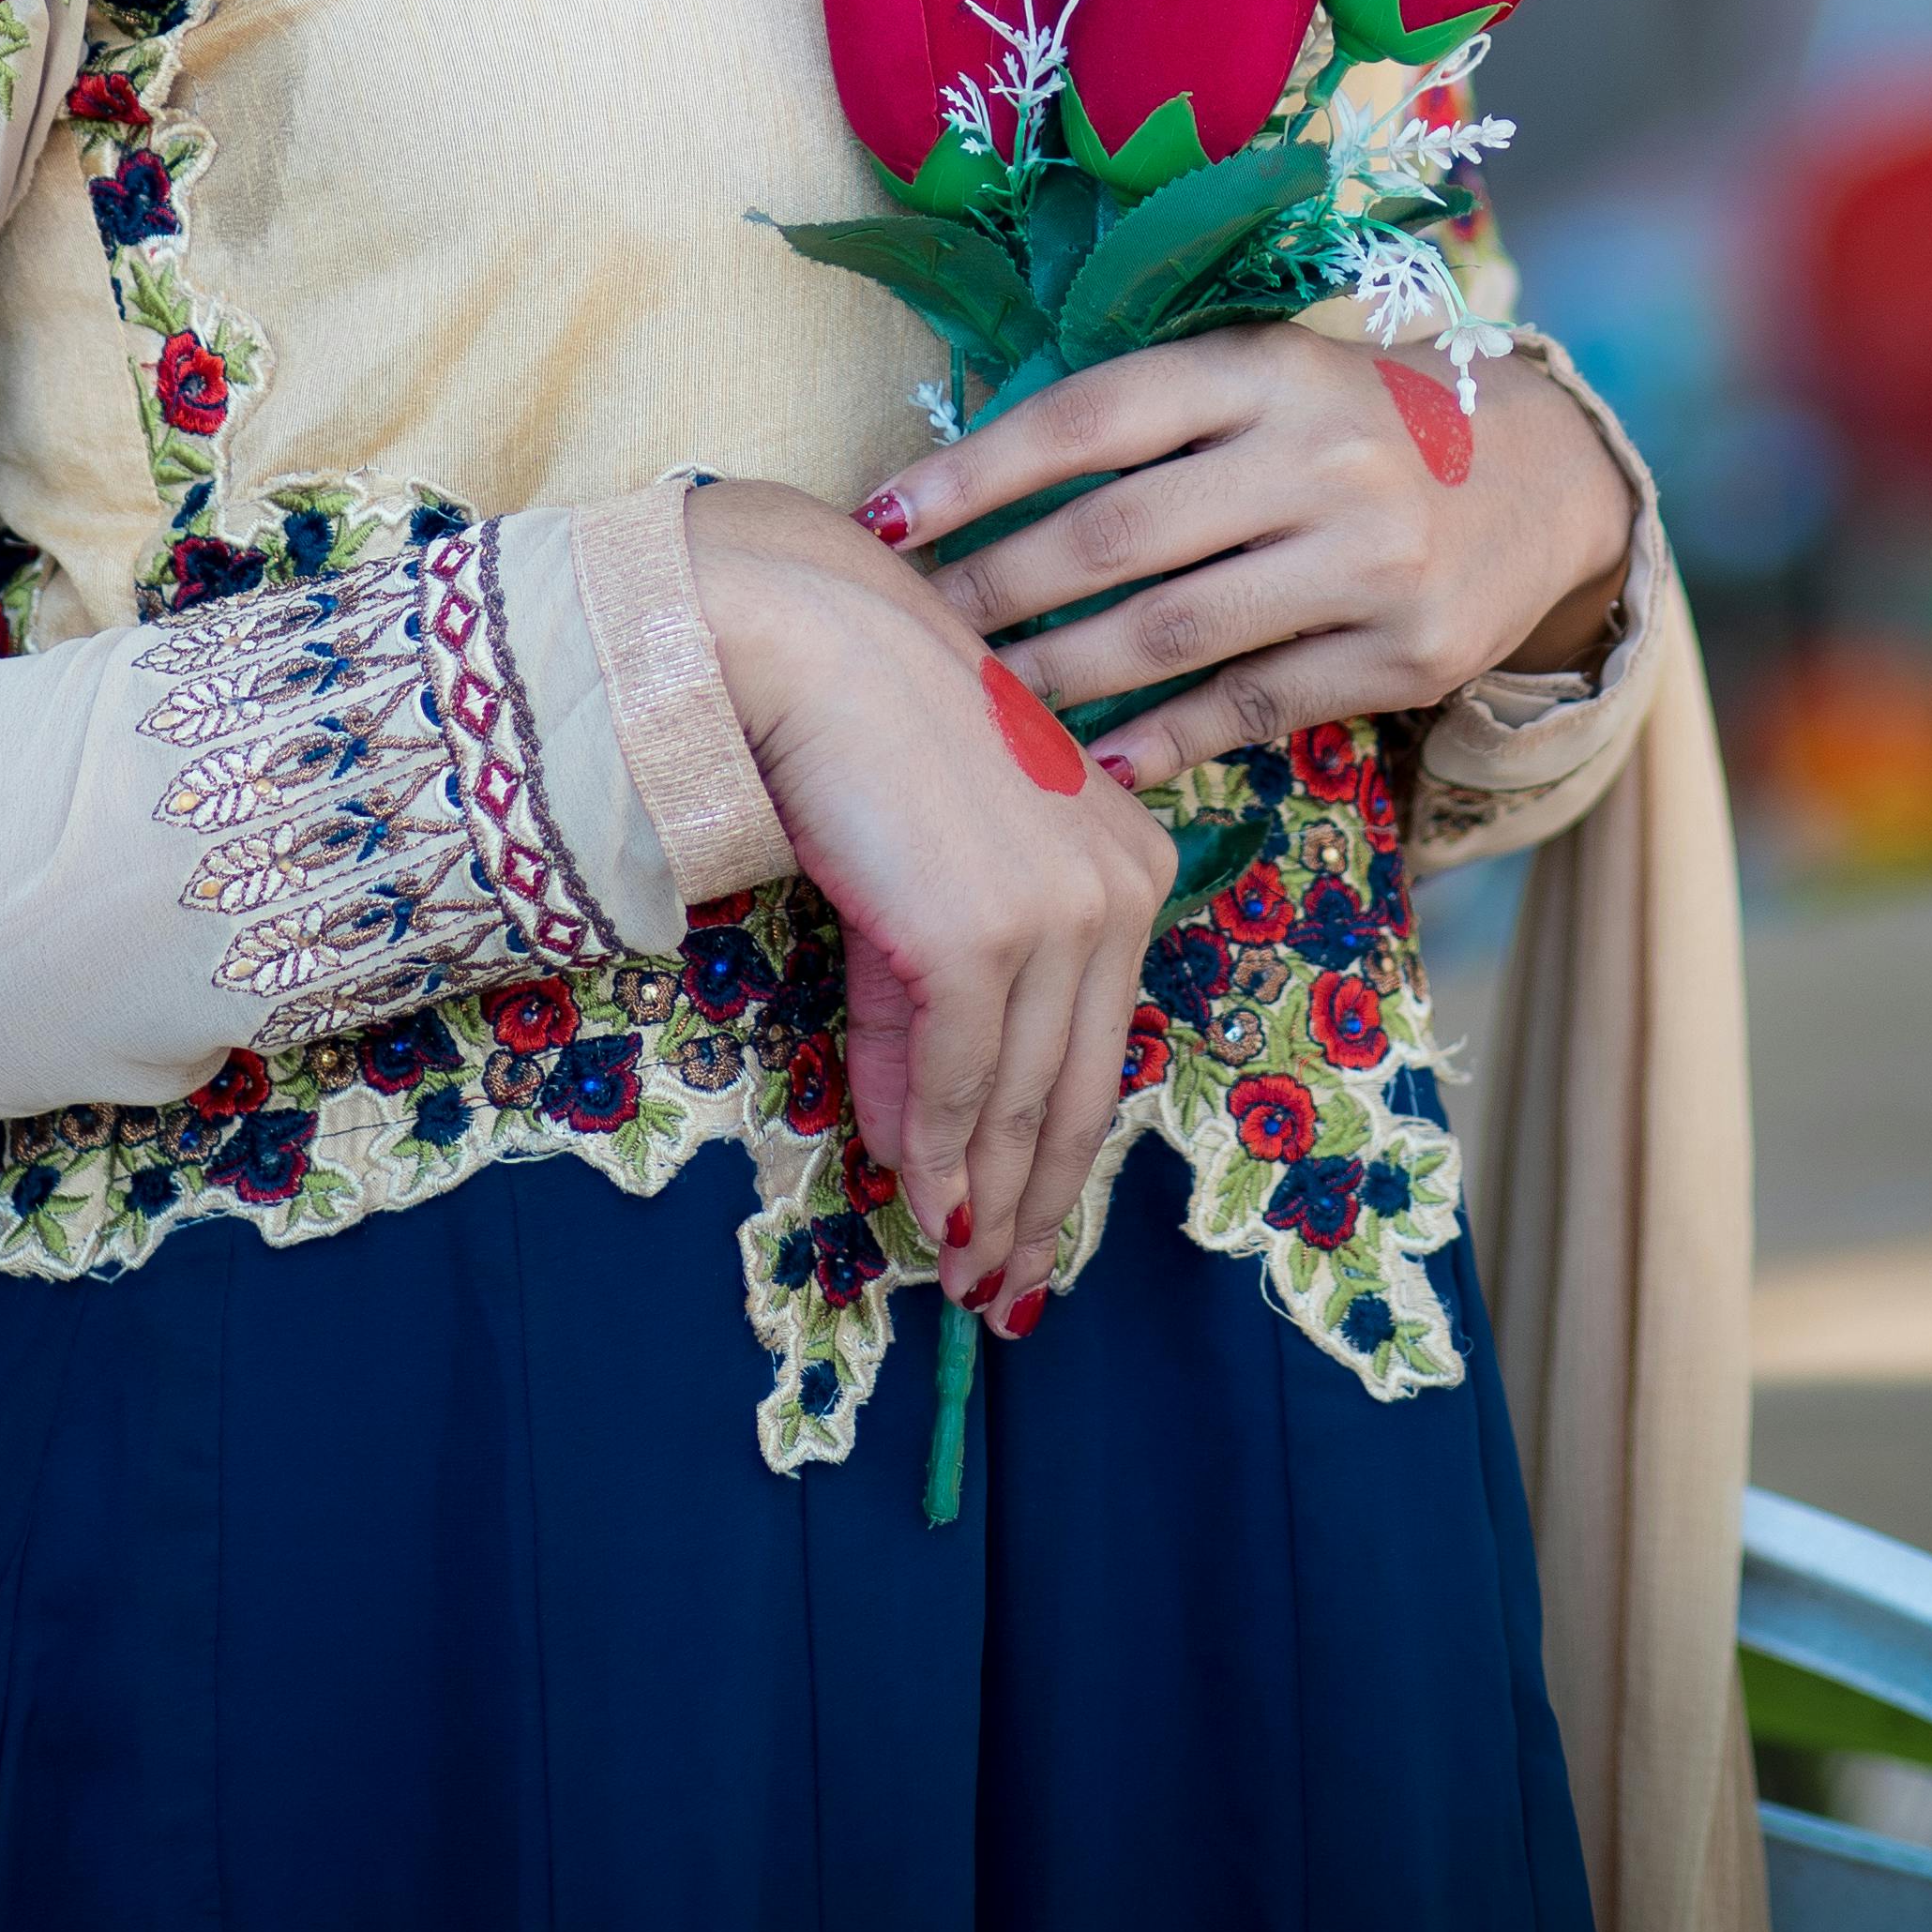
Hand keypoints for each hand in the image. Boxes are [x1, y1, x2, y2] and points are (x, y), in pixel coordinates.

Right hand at [685, 476, 1173, 1322]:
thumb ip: (934, 1014)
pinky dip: (929, 1144)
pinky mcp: (983, 932)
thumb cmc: (861, 735)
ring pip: (1020, 1094)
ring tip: (954, 1268)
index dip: (1064, 1155)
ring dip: (981, 1195)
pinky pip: (956, 1074)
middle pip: (1080, 1087)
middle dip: (1037, 1202)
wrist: (800, 641)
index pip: (1102, 1042)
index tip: (1033, 1234)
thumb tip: (927, 1156)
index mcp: (1131, 861)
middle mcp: (1118, 888)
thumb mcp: (929, 878)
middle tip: (998, 1290)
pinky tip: (910, 1192)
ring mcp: (1058, 911)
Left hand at [867, 325, 1635, 790]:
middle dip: (997, 586)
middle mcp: (1320, 457)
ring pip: (1174, 634)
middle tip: (917, 622)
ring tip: (982, 695)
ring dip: (1059, 673)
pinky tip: (1093, 758)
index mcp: (1263, 368)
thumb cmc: (1345, 421)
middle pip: (1118, 535)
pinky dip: (1163, 738)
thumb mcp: (1261, 378)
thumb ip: (1148, 414)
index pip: (1092, 415)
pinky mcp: (1408, 654)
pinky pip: (1253, 707)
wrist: (1539, 477)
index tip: (883, 513)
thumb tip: (967, 478)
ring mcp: (1370, 560)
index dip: (976, 468)